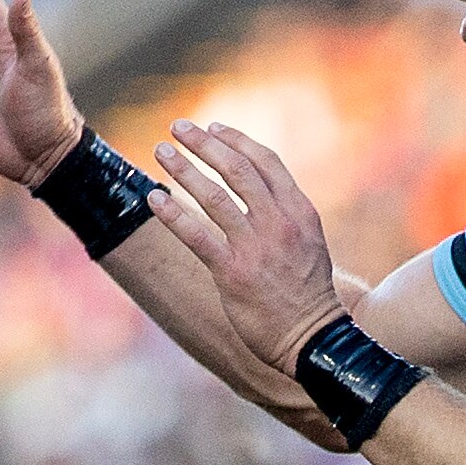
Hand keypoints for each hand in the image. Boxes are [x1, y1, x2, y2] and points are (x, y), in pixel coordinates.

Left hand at [149, 118, 349, 370]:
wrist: (312, 337)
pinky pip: (197, 236)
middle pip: (237, 170)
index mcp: (299, 211)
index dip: (236, 140)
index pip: (266, 162)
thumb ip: (285, 214)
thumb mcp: (309, 242)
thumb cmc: (307, 293)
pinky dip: (173, 214)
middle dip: (204, 144)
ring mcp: (255, 247)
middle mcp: (279, 223)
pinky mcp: (232, 273)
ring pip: (214, 197)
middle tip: (178, 127)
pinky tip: (153, 198)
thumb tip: (259, 191)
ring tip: (161, 151)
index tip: (213, 128)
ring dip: (184, 170)